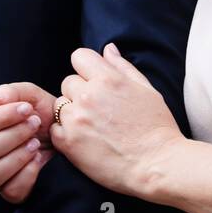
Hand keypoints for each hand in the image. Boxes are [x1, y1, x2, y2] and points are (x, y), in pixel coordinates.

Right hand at [0, 82, 55, 202]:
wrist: (66, 136)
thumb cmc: (43, 116)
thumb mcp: (32, 97)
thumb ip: (13, 92)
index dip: (3, 116)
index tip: (27, 109)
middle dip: (15, 135)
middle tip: (36, 124)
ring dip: (17, 157)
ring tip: (36, 144)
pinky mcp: (9, 190)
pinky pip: (11, 189)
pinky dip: (28, 174)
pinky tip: (39, 160)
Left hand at [51, 42, 182, 199]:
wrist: (157, 164)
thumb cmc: (156, 127)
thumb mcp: (146, 90)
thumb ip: (123, 67)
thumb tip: (108, 48)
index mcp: (109, 79)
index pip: (79, 56)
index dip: (86, 68)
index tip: (94, 82)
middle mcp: (89, 95)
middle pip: (68, 82)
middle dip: (79, 93)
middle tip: (98, 111)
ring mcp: (76, 119)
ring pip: (60, 105)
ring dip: (71, 113)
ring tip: (92, 127)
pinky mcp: (68, 143)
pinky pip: (54, 129)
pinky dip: (65, 134)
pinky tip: (84, 141)